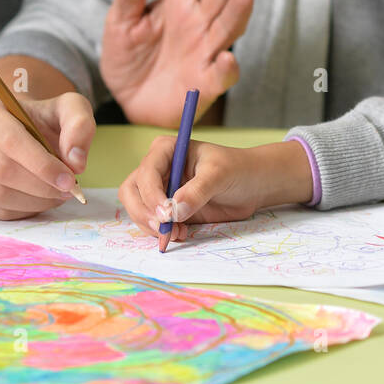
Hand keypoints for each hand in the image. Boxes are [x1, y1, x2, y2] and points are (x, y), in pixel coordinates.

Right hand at [0, 90, 93, 217]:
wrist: (20, 131)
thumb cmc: (42, 121)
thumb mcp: (68, 109)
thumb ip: (79, 124)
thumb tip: (76, 161)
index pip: (10, 140)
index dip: (42, 164)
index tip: (70, 179)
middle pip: (1, 170)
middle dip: (40, 186)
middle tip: (67, 190)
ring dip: (33, 201)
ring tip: (56, 195)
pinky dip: (20, 211)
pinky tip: (38, 201)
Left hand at [100, 0, 254, 125]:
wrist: (129, 102)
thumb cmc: (129, 56)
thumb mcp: (120, 19)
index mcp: (181, 0)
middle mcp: (201, 21)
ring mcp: (207, 51)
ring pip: (228, 26)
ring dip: (238, 9)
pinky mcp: (205, 84)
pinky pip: (220, 75)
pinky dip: (226, 68)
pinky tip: (228, 57)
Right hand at [119, 136, 313, 242]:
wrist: (252, 185)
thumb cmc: (237, 169)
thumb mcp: (219, 174)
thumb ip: (197, 191)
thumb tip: (174, 211)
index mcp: (166, 150)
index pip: (146, 172)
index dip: (151, 195)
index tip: (165, 214)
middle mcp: (158, 169)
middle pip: (131, 191)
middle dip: (142, 212)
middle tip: (162, 229)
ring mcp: (160, 190)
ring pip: (137, 210)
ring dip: (152, 226)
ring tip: (177, 233)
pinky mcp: (167, 209)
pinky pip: (152, 223)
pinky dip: (161, 232)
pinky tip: (181, 233)